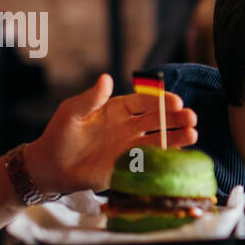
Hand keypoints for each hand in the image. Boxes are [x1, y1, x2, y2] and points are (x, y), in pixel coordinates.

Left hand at [25, 74, 199, 194]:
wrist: (51, 166)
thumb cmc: (60, 135)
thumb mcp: (72, 112)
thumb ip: (91, 98)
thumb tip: (106, 77)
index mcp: (117, 109)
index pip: (144, 102)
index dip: (160, 101)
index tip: (176, 101)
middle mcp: (129, 126)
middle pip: (157, 120)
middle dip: (175, 118)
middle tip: (192, 117)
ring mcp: (130, 147)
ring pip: (159, 140)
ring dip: (177, 137)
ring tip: (193, 134)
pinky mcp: (128, 166)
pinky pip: (151, 161)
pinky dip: (165, 159)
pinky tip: (180, 156)